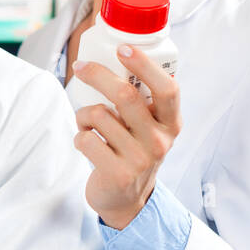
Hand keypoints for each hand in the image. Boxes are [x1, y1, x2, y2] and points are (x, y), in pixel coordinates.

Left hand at [72, 45, 180, 229]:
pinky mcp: (117, 173)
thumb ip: (140, 102)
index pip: (166, 88)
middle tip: (81, 67)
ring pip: (98, 115)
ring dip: (83, 115)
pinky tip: (87, 144)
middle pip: (125, 95)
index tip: (123, 49)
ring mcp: (140, 158)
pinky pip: (85, 139)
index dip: (145, 65)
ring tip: (88, 125)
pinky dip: (79, 136)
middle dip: (97, 75)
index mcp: (170, 123)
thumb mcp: (147, 128)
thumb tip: (110, 60)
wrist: (127, 200)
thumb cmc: (132, 152)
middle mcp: (159, 140)